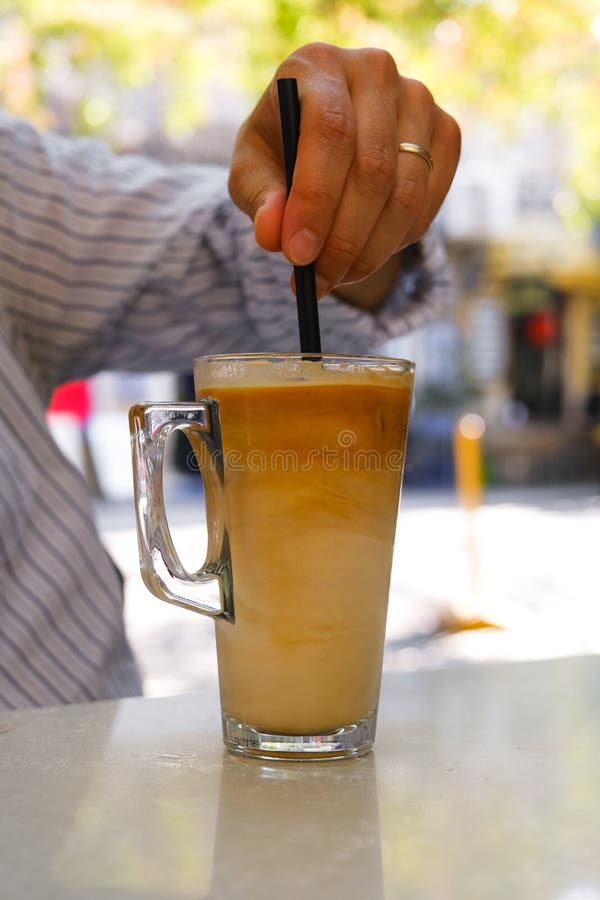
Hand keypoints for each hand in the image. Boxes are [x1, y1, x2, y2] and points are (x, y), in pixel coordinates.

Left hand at [228, 42, 459, 297]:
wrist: (323, 137)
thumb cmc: (279, 150)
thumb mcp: (252, 172)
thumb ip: (259, 199)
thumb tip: (273, 234)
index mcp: (318, 65)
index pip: (331, 132)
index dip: (316, 200)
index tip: (298, 255)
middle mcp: (375, 70)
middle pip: (373, 169)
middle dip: (342, 240)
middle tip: (317, 281)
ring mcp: (418, 98)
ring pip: (405, 194)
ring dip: (370, 251)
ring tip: (335, 277)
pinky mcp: (445, 131)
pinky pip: (428, 203)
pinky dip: (397, 242)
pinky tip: (364, 253)